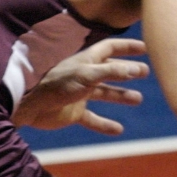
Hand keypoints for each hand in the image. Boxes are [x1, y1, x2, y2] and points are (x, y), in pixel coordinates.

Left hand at [12, 38, 148, 134]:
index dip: (128, 46)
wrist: (30, 106)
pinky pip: (94, 118)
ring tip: (138, 99)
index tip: (146, 47)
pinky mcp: (75, 112)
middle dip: (128, 70)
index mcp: (86, 61)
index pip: (110, 48)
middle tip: (146, 72)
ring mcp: (80, 94)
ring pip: (105, 93)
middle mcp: (85, 75)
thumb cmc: (57, 84)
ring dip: (121, 96)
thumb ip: (111, 72)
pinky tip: (118, 130)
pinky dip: (105, 124)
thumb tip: (136, 69)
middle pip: (111, 70)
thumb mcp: (87, 75)